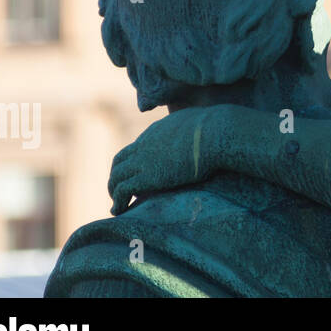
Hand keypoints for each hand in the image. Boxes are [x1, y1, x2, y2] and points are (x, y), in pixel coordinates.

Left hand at [108, 105, 228, 213]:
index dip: (133, 162)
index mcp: (156, 131)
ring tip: (118, 204)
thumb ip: (190, 126)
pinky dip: (118, 201)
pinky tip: (120, 210)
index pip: (136, 147)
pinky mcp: (148, 177)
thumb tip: (201, 127)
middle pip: (119, 161)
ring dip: (114, 190)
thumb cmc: (216, 128)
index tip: (137, 174)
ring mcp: (144, 160)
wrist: (215, 133)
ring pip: (116, 176)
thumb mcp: (197, 120)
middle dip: (117, 176)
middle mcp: (145, 144)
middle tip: (121, 190)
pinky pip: (123, 190)